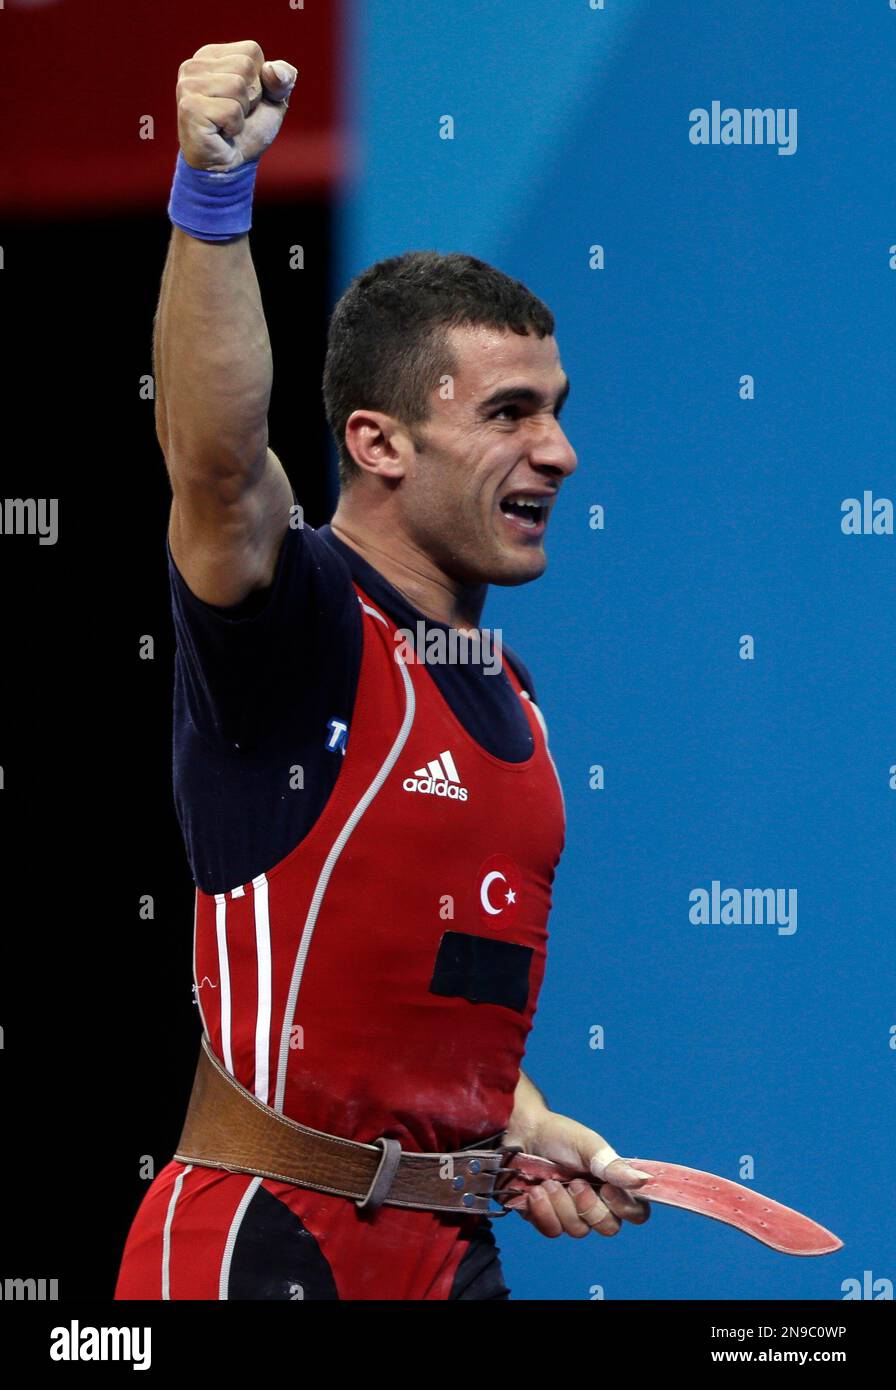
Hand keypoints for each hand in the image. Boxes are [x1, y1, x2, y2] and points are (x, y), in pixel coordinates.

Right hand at [176, 40, 297, 172]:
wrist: (229, 167)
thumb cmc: (248, 131)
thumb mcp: (273, 100)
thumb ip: (282, 78)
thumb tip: (274, 70)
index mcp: (211, 56)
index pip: (252, 51)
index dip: (261, 81)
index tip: (245, 99)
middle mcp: (194, 65)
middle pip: (245, 66)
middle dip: (252, 97)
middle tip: (236, 114)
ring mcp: (188, 86)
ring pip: (238, 86)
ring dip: (242, 112)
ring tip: (228, 123)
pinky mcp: (189, 108)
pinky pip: (230, 110)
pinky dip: (235, 127)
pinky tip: (221, 133)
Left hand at [509, 1110, 651, 1238]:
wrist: (522, 1133)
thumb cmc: (559, 1136)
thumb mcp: (588, 1144)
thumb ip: (613, 1165)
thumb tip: (642, 1180)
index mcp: (612, 1185)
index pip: (635, 1213)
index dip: (626, 1208)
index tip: (607, 1188)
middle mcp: (595, 1203)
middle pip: (608, 1227)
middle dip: (589, 1206)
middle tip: (575, 1183)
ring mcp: (570, 1214)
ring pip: (578, 1230)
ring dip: (561, 1204)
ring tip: (549, 1182)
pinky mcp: (545, 1218)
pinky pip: (552, 1230)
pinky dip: (543, 1211)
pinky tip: (535, 1191)